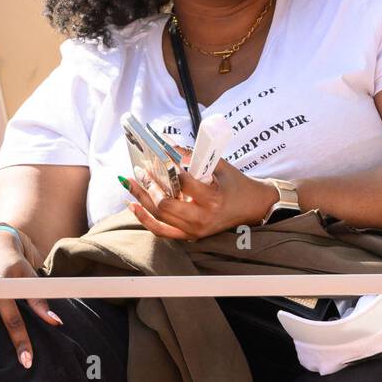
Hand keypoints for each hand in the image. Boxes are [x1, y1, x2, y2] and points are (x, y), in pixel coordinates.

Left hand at [123, 147, 276, 240]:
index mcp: (214, 199)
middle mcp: (202, 218)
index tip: (159, 156)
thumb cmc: (237, 184)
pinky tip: (133, 204)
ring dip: (141, 198)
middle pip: (165, 204)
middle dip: (149, 186)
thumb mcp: (221, 166)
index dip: (169, 169)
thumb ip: (194, 157)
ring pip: (158, 217)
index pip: (184, 183)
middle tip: (140, 170)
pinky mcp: (189, 235)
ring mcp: (194, 230)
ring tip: (129, 182)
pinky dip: (144, 218)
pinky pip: (161, 230)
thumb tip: (167, 145)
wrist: (252, 207)